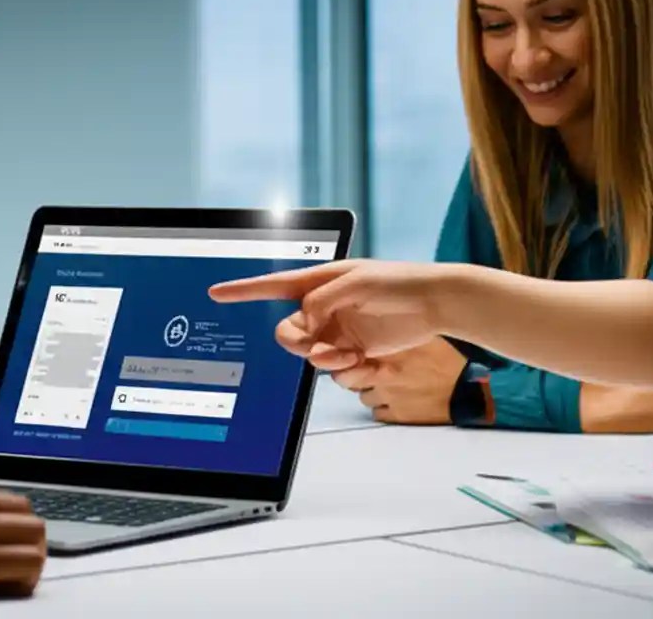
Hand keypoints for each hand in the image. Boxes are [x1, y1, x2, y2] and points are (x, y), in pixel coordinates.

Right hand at [209, 260, 447, 369]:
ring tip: (350, 354)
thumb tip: (305, 321)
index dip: (243, 290)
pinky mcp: (353, 351)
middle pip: (287, 332)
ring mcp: (337, 331)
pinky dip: (345, 368)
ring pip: (309, 355)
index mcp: (318, 281)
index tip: (217, 293)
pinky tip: (365, 359)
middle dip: (297, 342)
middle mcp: (323, 308)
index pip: (273, 286)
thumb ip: (322, 299)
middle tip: (317, 345)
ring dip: (325, 359)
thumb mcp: (355, 283)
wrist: (435, 305)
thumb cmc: (398, 282)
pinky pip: (332, 369)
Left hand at [333, 338, 464, 424]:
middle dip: (355, 374)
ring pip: (363, 396)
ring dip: (371, 390)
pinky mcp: (398, 415)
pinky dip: (382, 407)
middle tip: (369, 371)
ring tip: (387, 385)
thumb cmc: (448, 359)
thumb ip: (395, 333)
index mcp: (387, 350)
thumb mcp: (422, 336)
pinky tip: (395, 400)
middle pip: (348, 378)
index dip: (347, 354)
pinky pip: (377, 413)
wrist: (470, 388)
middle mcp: (382, 373)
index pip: (348, 353)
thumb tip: (376, 325)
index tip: (354, 354)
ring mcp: (388, 396)